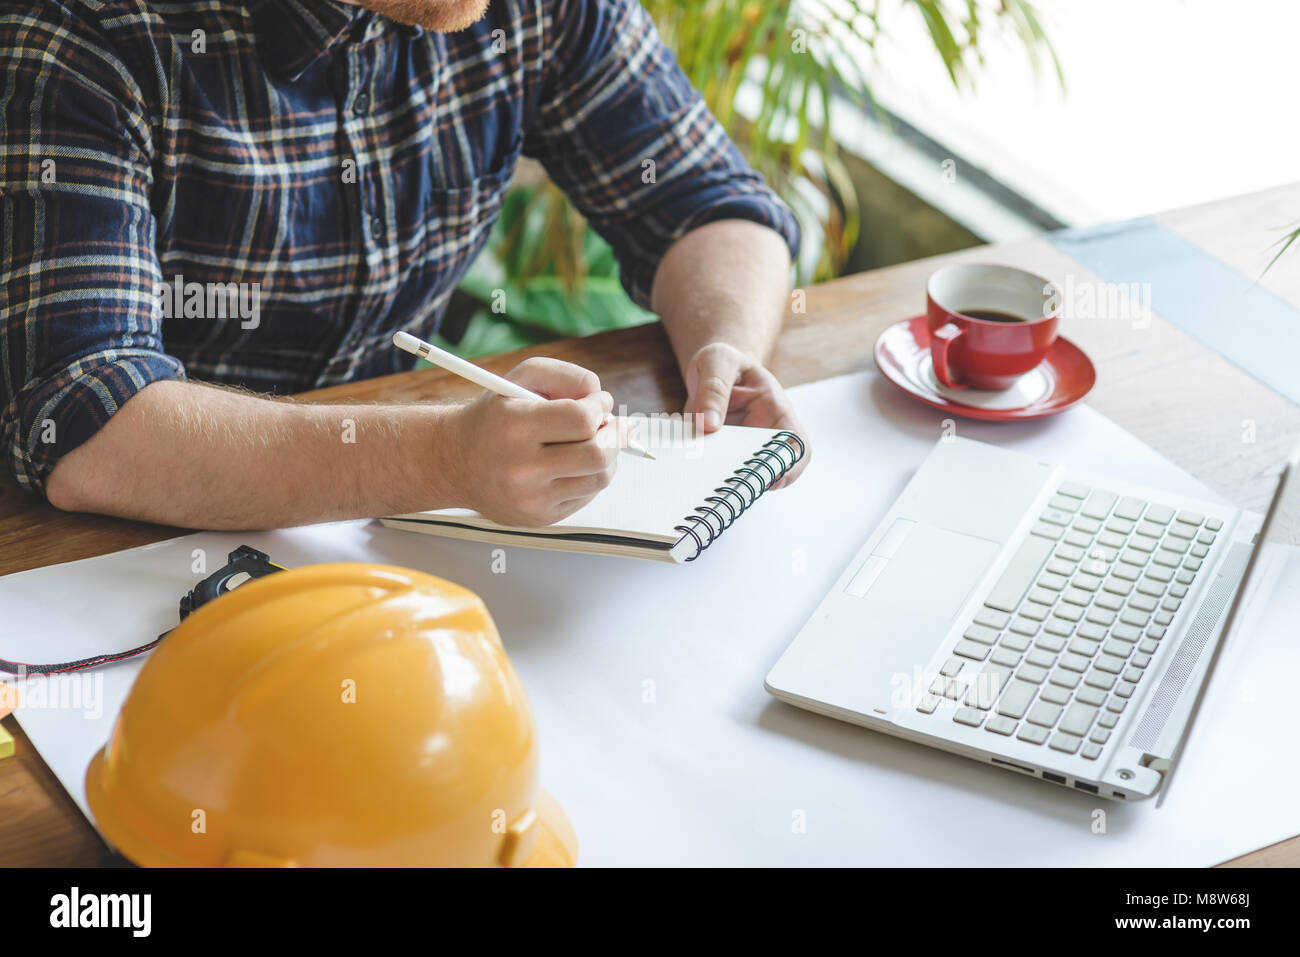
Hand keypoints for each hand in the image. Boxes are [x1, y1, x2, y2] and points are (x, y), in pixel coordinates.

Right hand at [442, 357, 630, 525]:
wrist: (456, 462)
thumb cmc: (494, 417)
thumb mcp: (520, 379)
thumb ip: (565, 375)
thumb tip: (601, 395)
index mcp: (514, 427)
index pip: (581, 420)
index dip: (600, 407)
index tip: (599, 402)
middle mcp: (521, 468)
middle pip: (597, 454)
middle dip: (614, 434)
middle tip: (610, 423)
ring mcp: (532, 498)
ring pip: (599, 478)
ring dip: (609, 455)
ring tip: (595, 441)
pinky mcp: (540, 517)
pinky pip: (587, 496)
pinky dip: (591, 475)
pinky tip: (575, 463)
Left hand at [683, 342, 809, 486]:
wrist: (712, 367)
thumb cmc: (723, 361)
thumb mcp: (717, 361)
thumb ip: (713, 388)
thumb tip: (709, 424)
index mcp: (775, 409)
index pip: (796, 444)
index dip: (791, 466)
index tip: (772, 480)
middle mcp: (763, 432)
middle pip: (768, 467)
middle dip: (750, 479)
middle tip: (728, 483)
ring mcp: (741, 445)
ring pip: (740, 473)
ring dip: (724, 479)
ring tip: (707, 480)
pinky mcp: (718, 451)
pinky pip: (714, 469)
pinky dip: (703, 472)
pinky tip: (690, 470)